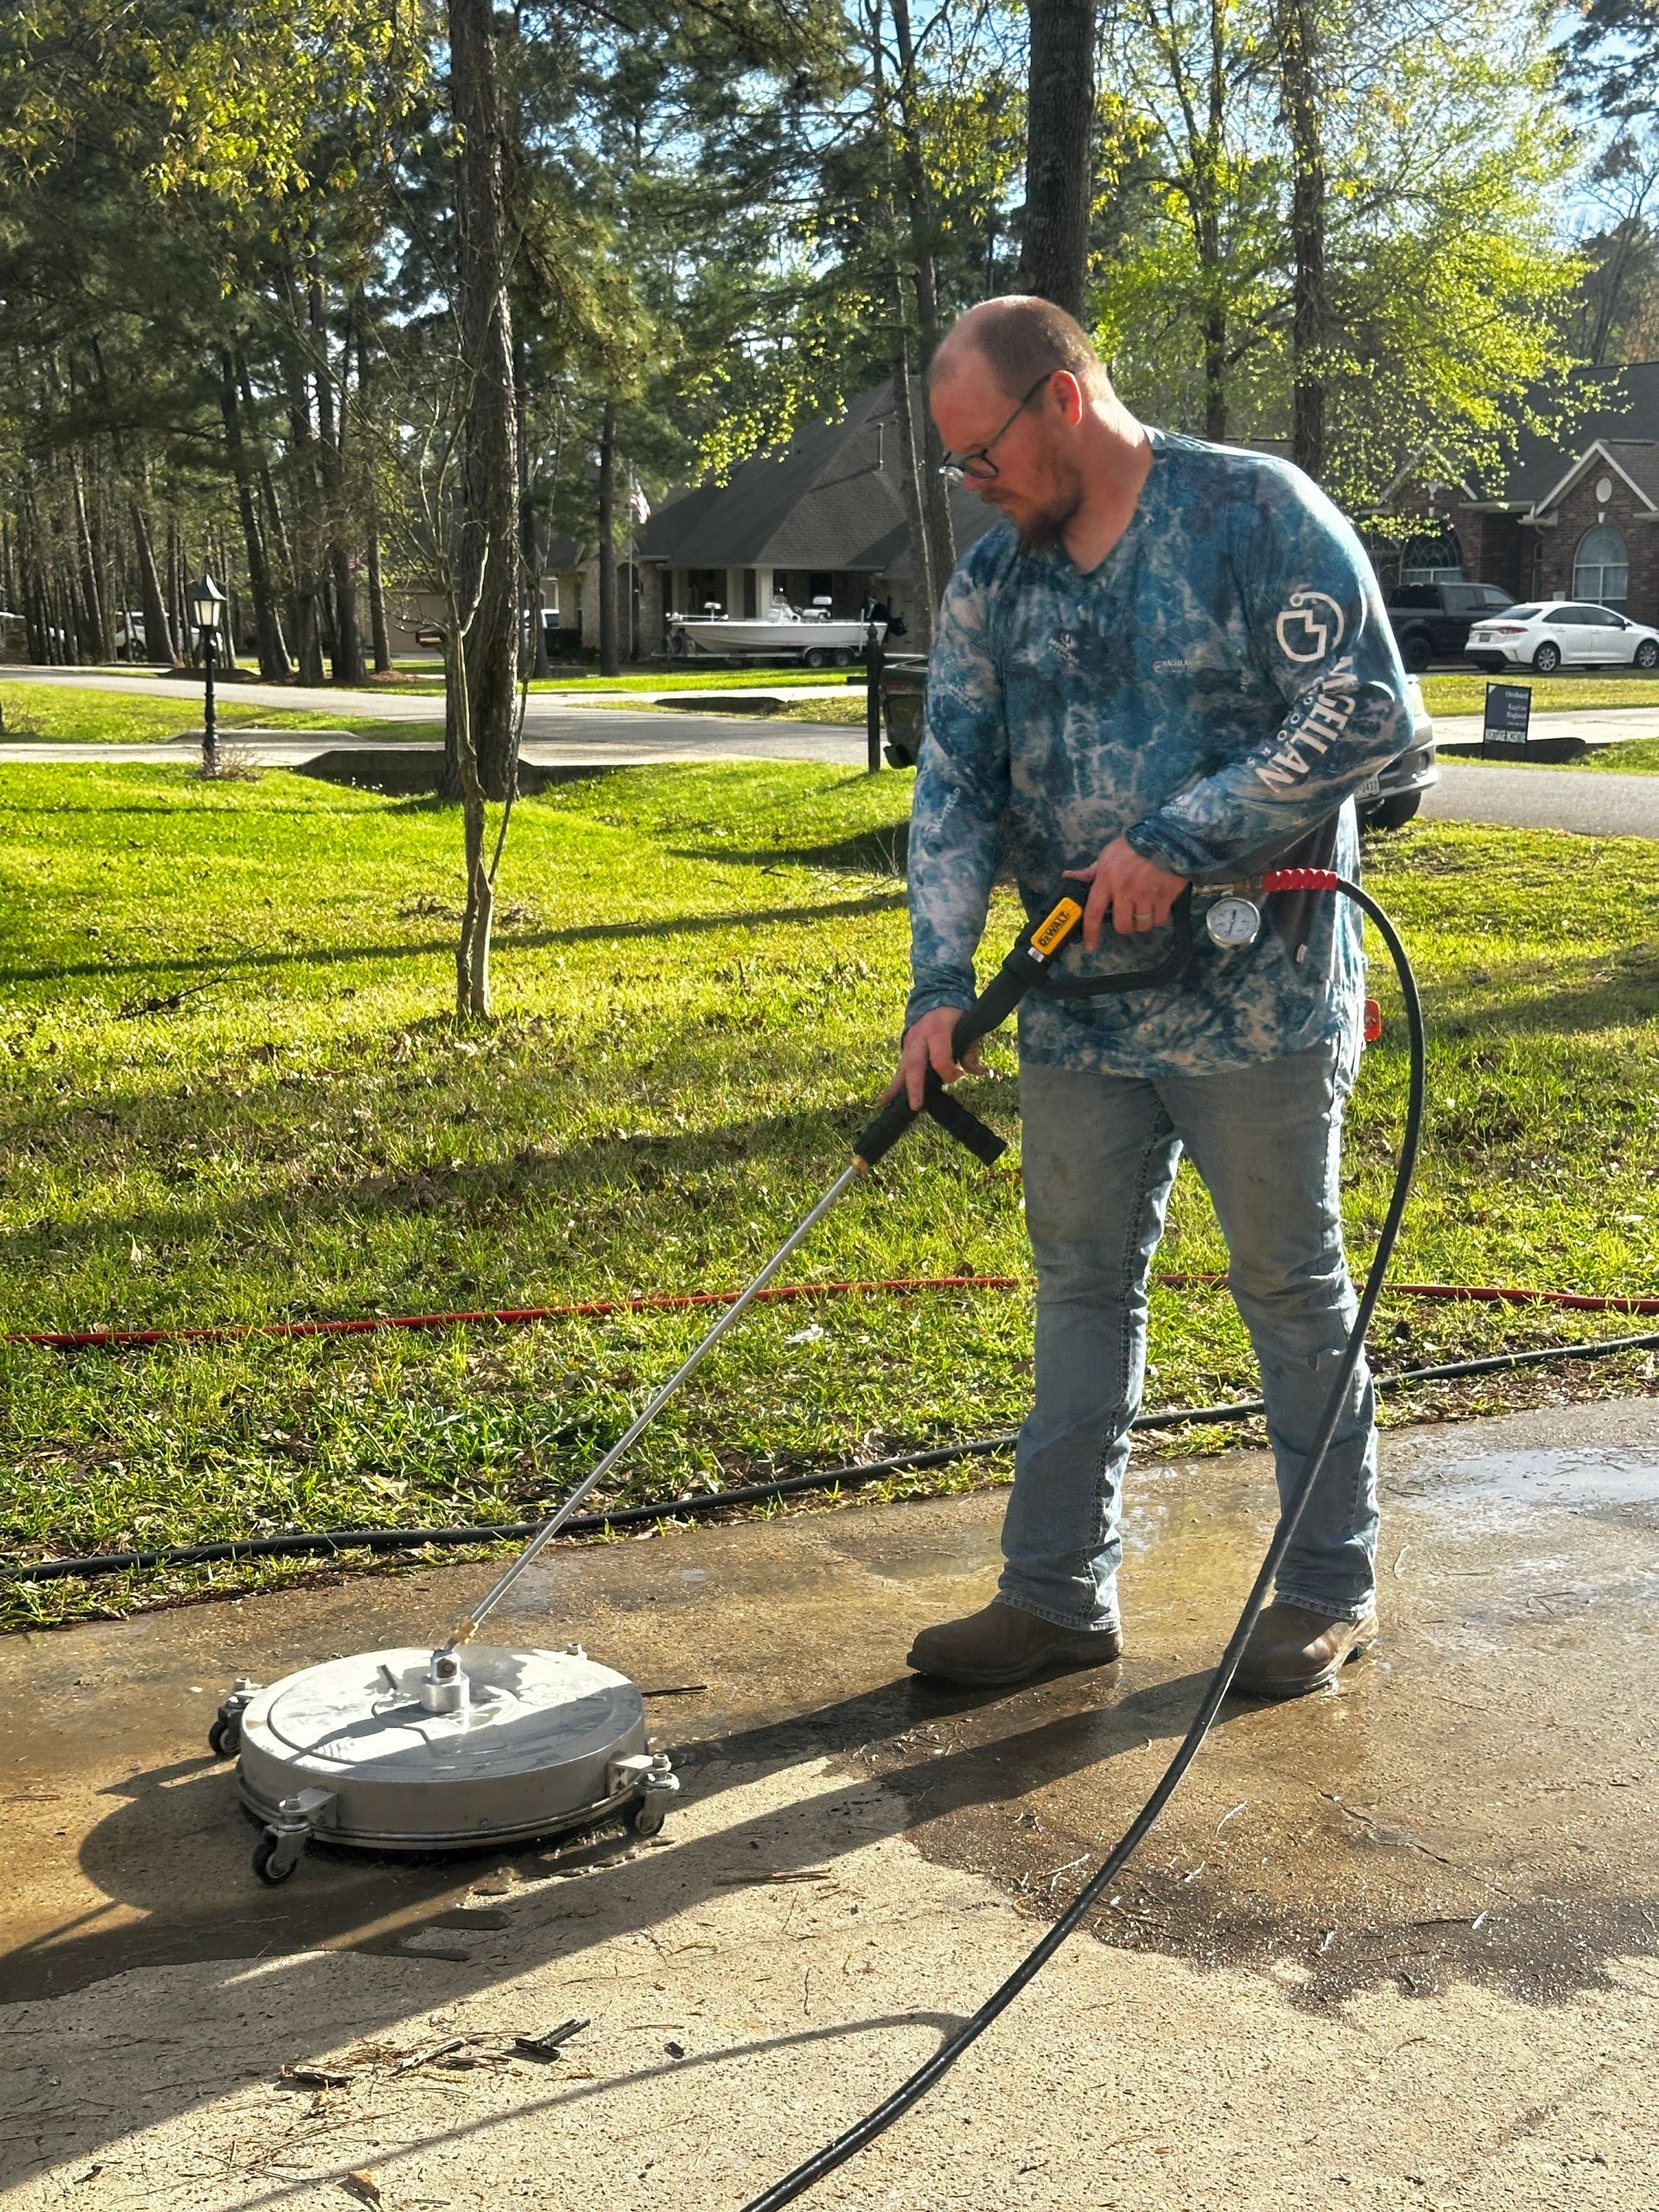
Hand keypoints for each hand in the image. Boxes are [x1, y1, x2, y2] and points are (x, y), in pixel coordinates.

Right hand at [884, 1007, 987, 1109]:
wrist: (934, 999)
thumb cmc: (953, 1017)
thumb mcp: (967, 1028)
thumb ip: (971, 1052)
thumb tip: (979, 1072)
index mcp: (936, 1029)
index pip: (939, 1058)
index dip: (949, 1072)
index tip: (959, 1075)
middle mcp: (919, 1037)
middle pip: (915, 1063)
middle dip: (914, 1086)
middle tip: (915, 1105)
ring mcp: (909, 1044)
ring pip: (902, 1067)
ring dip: (897, 1088)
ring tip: (887, 1105)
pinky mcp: (905, 1051)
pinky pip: (899, 1069)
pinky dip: (892, 1086)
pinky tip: (884, 1101)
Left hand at [1065, 836, 1187, 949]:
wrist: (1167, 837)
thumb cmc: (1134, 845)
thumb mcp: (1108, 854)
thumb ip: (1091, 871)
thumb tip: (1069, 876)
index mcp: (1107, 879)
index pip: (1093, 912)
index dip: (1090, 932)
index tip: (1090, 945)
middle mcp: (1124, 890)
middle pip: (1122, 926)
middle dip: (1125, 924)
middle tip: (1128, 914)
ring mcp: (1146, 895)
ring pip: (1142, 926)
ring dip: (1143, 922)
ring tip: (1145, 909)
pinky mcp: (1165, 897)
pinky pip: (1159, 920)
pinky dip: (1158, 917)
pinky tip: (1158, 906)